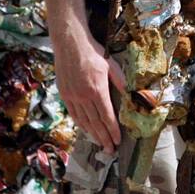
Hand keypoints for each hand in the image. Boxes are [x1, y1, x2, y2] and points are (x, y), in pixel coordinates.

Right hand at [55, 29, 126, 153]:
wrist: (70, 43)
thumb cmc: (93, 53)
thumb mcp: (111, 65)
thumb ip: (120, 81)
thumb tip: (130, 95)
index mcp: (97, 90)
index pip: (107, 116)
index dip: (113, 130)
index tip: (118, 140)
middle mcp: (83, 96)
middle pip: (95, 123)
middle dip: (104, 138)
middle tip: (110, 149)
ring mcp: (72, 96)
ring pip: (83, 121)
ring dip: (92, 134)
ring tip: (100, 143)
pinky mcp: (65, 94)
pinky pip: (73, 114)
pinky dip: (81, 124)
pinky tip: (86, 130)